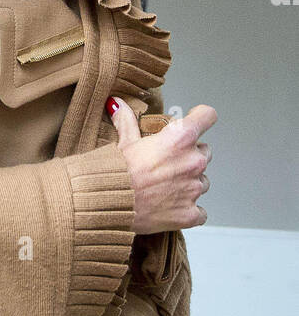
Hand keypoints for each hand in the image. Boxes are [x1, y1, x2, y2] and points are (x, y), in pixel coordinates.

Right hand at [106, 99, 215, 234]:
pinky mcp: (190, 213)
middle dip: (190, 156)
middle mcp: (193, 161)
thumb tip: (117, 103)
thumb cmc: (115, 173)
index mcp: (179, 138)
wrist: (108, 205)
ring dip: (189, 183)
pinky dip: (189, 210)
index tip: (193, 122)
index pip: (207, 116)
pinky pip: (200, 211)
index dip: (200, 118)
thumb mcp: (123, 143)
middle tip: (167, 164)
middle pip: (205, 151)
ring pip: (203, 181)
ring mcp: (194, 188)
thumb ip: (126, 121)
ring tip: (164, 187)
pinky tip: (171, 208)